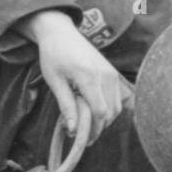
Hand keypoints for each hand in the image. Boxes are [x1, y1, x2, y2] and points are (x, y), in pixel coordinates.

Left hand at [19, 11, 128, 140]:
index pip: (100, 112)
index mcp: (89, 77)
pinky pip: (118, 97)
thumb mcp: (54, 81)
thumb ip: (66, 105)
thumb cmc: (53, 55)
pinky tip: (95, 110)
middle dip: (99, 127)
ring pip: (117, 106)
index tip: (82, 139)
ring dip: (105, 119)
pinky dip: (110, 108)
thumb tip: (72, 130)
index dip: (93, 130)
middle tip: (83, 135)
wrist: (60, 32)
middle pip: (111, 112)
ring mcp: (112, 72)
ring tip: (87, 122)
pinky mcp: (113, 72)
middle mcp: (105, 75)